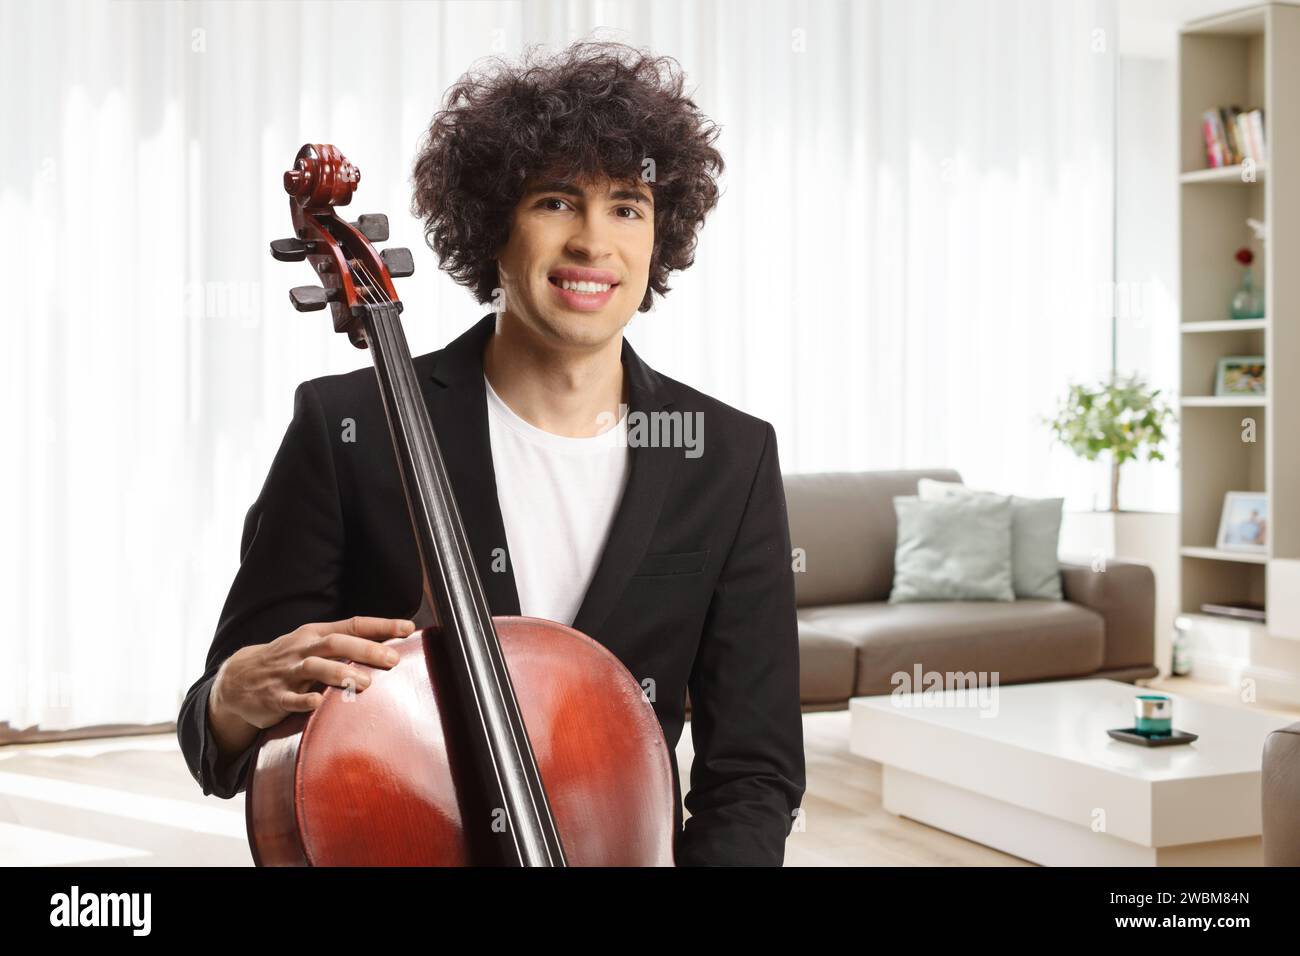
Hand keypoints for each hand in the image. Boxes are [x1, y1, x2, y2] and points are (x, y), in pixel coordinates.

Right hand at [211, 617, 415, 740]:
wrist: (237, 679)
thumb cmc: (288, 662)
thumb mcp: (313, 646)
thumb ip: (346, 647)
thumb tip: (389, 647)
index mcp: (315, 635)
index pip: (353, 624)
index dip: (381, 626)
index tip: (408, 628)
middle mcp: (303, 649)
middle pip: (337, 644)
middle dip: (366, 650)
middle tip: (393, 659)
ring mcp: (287, 673)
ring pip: (315, 668)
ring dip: (340, 674)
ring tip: (366, 683)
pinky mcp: (274, 697)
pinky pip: (290, 698)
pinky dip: (304, 700)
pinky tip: (317, 703)